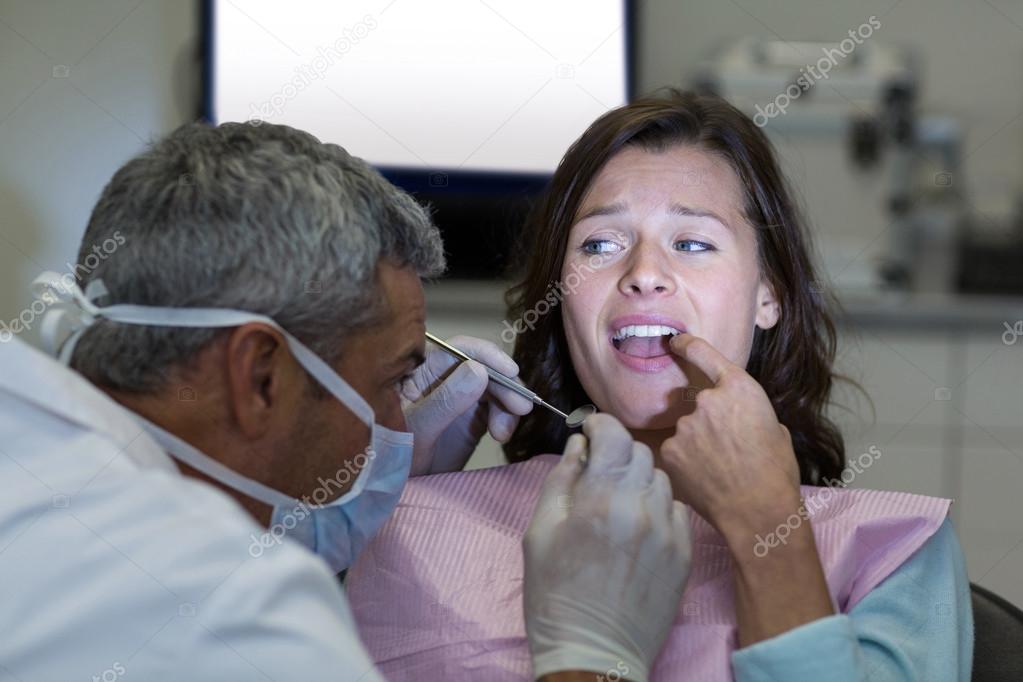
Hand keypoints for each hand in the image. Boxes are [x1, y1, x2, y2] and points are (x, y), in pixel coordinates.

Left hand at [401, 335, 532, 475]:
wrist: (393, 487)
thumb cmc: (393, 456)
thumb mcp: (418, 429)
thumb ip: (446, 401)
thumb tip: (480, 371)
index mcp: (422, 370)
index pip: (459, 349)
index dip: (488, 355)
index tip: (510, 370)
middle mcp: (442, 377)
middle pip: (484, 366)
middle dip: (505, 385)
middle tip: (521, 407)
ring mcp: (459, 395)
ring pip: (494, 386)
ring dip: (508, 403)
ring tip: (504, 432)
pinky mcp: (471, 415)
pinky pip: (497, 406)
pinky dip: (506, 417)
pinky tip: (501, 435)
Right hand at [523, 414, 690, 681]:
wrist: (593, 654)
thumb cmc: (554, 594)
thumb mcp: (539, 532)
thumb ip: (560, 481)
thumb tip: (578, 447)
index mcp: (600, 498)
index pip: (613, 434)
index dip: (600, 425)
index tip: (590, 430)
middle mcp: (641, 506)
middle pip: (639, 453)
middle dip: (616, 453)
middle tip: (598, 471)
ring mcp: (669, 530)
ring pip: (660, 479)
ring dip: (638, 480)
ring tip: (618, 502)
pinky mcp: (685, 553)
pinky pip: (676, 510)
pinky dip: (657, 508)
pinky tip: (638, 527)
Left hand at [660, 333, 799, 540]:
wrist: (759, 510)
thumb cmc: (776, 472)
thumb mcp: (775, 429)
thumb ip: (751, 413)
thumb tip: (739, 419)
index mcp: (739, 388)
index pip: (704, 353)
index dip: (686, 345)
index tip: (675, 342)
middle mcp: (707, 400)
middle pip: (696, 401)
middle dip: (706, 419)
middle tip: (725, 448)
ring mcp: (686, 425)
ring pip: (686, 429)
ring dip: (697, 442)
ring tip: (719, 468)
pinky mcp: (670, 450)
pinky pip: (676, 450)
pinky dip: (686, 461)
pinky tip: (704, 477)